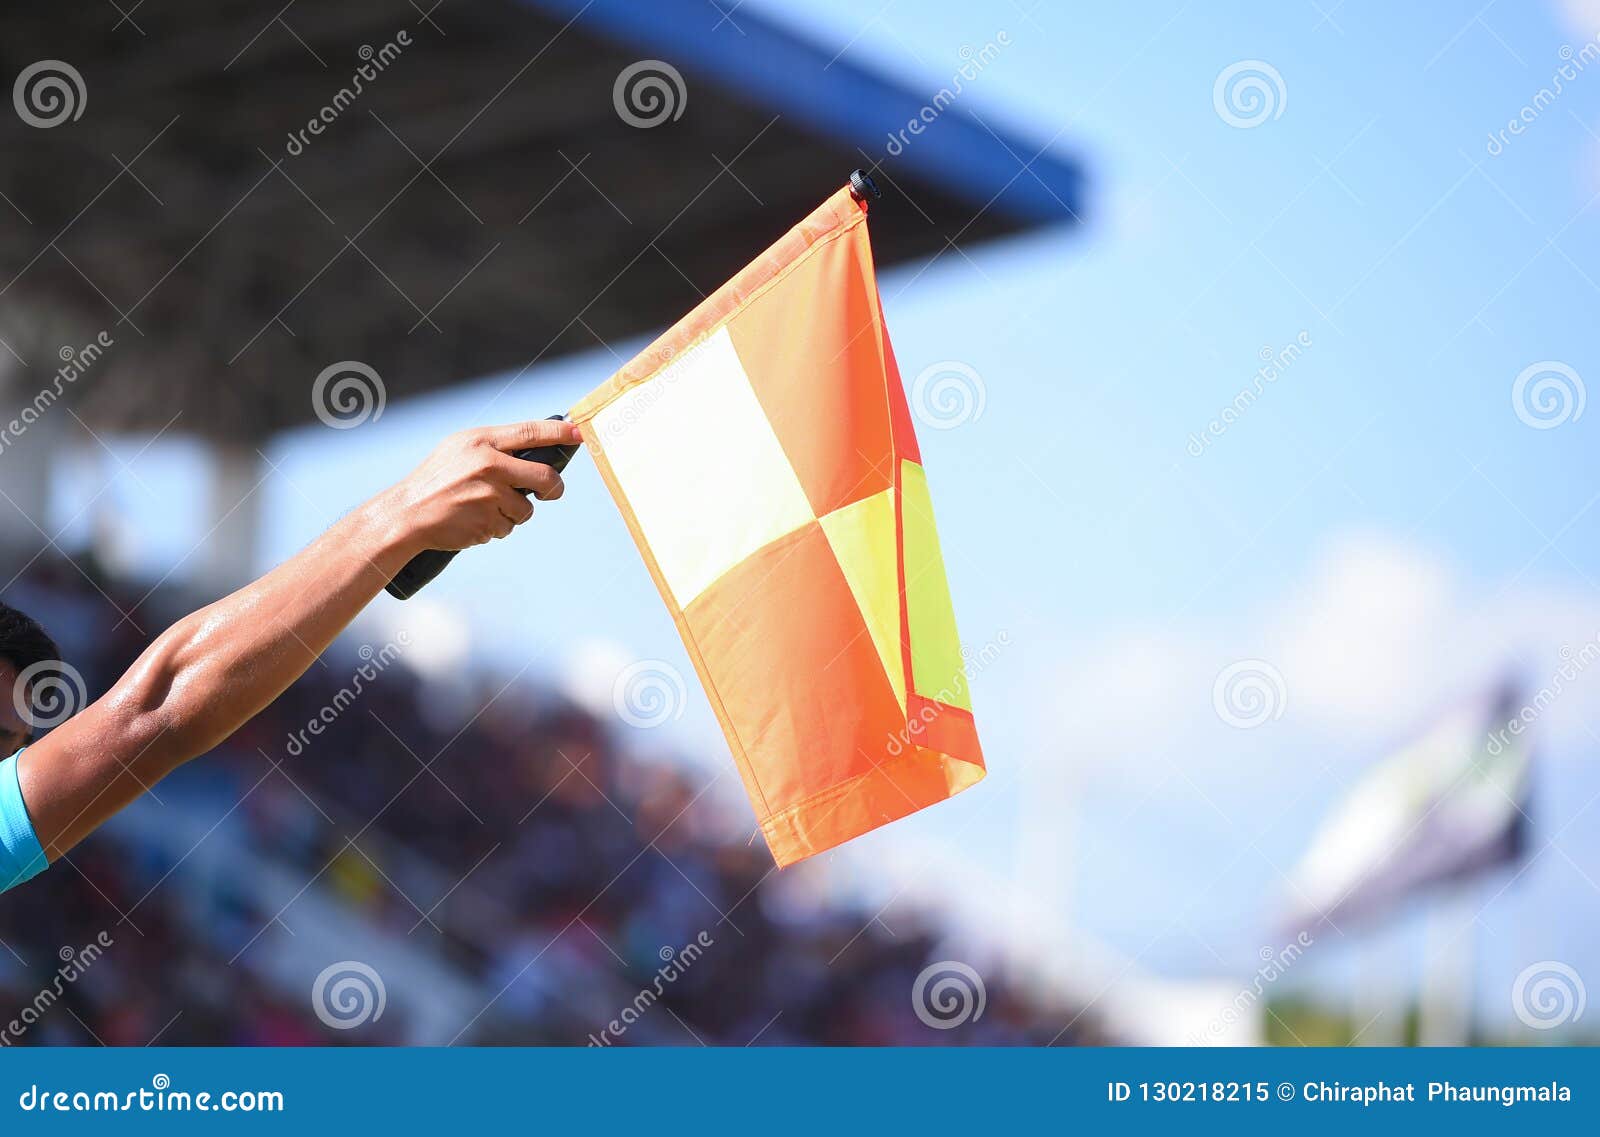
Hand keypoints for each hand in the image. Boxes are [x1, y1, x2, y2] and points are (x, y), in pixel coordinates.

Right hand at [380, 419, 581, 551]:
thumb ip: (495, 447)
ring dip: (514, 514)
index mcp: (481, 441)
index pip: (530, 432)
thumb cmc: (436, 480)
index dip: (560, 433)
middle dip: (554, 489)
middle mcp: (488, 465)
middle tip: (552, 493)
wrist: (406, 514)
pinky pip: (507, 528)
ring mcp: (488, 496)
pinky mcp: (486, 522)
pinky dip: (496, 528)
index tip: (581, 434)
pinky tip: (473, 521)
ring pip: (526, 509)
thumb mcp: (460, 449)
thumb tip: (538, 449)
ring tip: (484, 508)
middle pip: (545, 477)